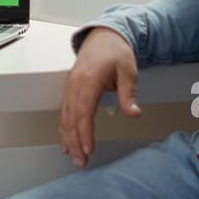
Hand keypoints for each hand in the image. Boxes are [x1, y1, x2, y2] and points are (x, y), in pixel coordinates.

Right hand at [60, 27, 140, 167]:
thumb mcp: (128, 71)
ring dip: (68, 138)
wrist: (104, 37)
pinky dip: (64, 128)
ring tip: (73, 156)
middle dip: (75, 142)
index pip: (84, 111)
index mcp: (88, 80)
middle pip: (71, 118)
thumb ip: (129, 94)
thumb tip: (134, 114)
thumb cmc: (116, 53)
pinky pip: (64, 111)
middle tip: (81, 161)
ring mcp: (70, 87)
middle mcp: (75, 85)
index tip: (88, 149)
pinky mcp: (70, 89)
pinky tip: (66, 141)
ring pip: (65, 116)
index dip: (84, 132)